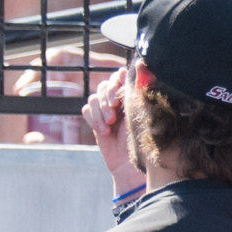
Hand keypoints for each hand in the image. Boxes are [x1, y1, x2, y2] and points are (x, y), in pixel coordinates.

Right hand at [81, 67, 139, 190]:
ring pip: (94, 98)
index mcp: (132, 94)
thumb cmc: (145, 141)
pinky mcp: (96, 121)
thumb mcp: (143, 113)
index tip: (117, 100)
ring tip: (109, 126)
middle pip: (104, 86)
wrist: (132, 166)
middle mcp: (119, 100)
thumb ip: (140, 89)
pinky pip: (86, 111)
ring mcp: (106, 110)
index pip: (119, 76)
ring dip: (99, 112)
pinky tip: (104, 132)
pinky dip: (93, 120)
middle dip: (106, 100)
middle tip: (112, 116)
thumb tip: (142, 65)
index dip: (115, 84)